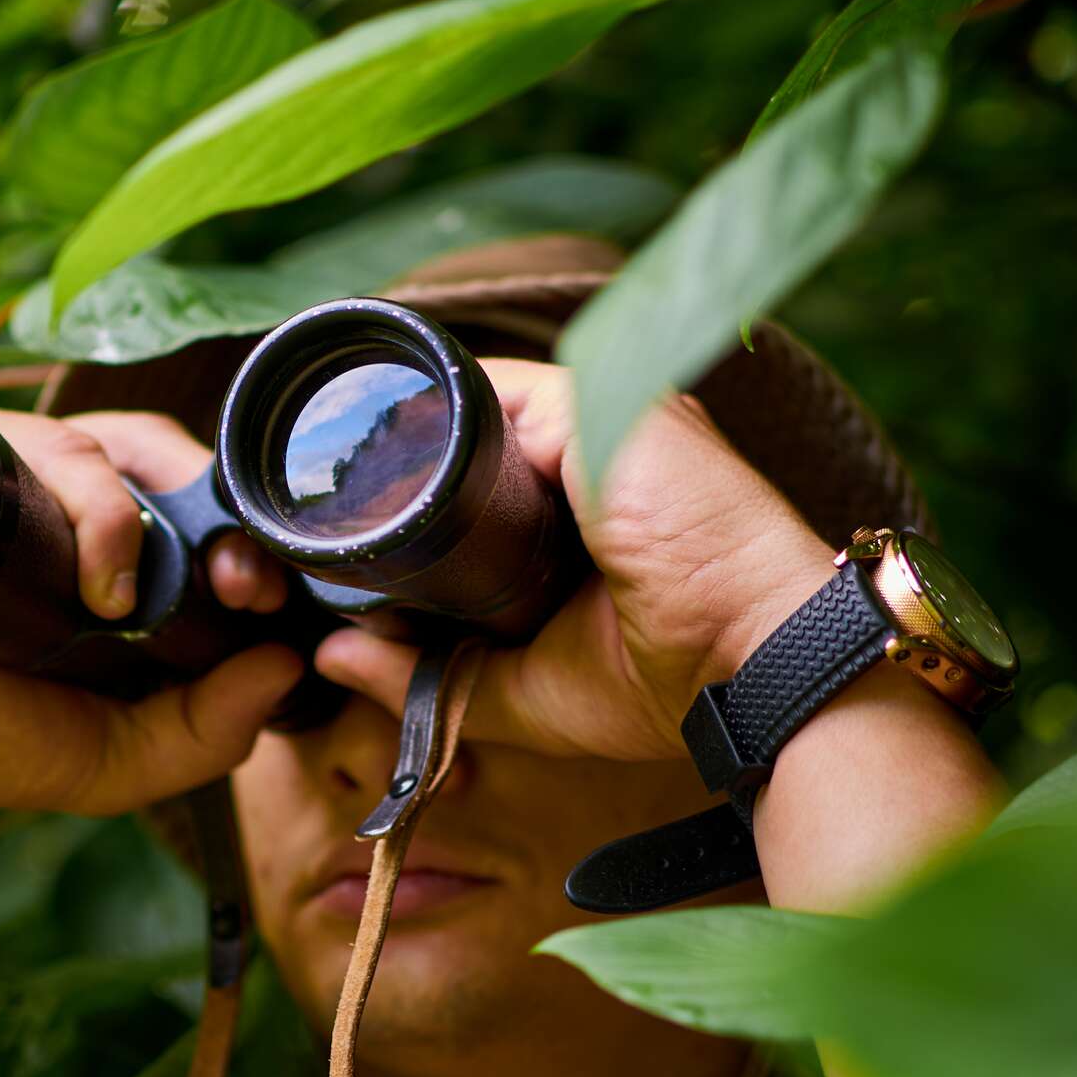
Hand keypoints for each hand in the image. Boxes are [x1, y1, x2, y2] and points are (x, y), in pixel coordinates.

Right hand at [0, 408, 302, 841]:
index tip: (269, 602)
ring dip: (154, 521)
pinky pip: (49, 450)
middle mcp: (72, 504)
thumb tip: (289, 664)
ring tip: (137, 604)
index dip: (252, 546)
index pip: (209, 515)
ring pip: (118, 446)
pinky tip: (98, 587)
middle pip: (178, 462)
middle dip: (227, 516)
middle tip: (246, 584)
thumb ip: (209, 728)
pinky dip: (97, 510)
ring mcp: (17, 472)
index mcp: (118, 560)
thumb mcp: (118, 758)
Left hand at [315, 358, 839, 762]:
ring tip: (335, 490)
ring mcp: (599, 411)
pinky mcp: (596, 400)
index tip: (348, 545)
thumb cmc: (667, 685)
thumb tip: (333, 654)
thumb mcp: (522, 690)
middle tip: (323, 524)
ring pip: (465, 410)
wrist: (753, 665)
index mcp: (583, 502)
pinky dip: (429, 414)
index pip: (471, 478)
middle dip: (393, 475)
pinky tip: (379, 451)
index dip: (408, 505)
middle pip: (460, 441)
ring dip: (401, 445)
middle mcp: (592, 444)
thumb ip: (429, 674)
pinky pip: (485, 386)